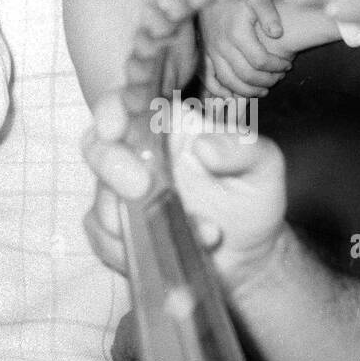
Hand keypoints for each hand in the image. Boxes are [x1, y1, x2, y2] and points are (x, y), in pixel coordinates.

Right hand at [83, 89, 287, 286]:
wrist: (248, 256)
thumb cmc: (252, 198)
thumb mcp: (263, 166)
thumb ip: (241, 148)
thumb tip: (203, 145)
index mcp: (165, 125)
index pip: (126, 103)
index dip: (112, 109)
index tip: (114, 127)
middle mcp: (136, 154)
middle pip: (96, 146)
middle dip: (111, 164)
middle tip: (142, 186)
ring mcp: (122, 194)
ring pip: (99, 196)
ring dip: (139, 218)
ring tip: (202, 233)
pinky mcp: (117, 230)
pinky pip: (101, 236)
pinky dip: (130, 247)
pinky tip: (167, 252)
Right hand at [199, 0, 290, 98]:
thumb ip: (269, 14)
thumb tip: (277, 33)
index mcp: (237, 32)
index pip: (260, 61)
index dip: (277, 67)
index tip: (288, 64)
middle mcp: (222, 44)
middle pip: (245, 75)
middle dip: (266, 81)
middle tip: (279, 78)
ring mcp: (211, 51)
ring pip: (228, 81)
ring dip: (247, 91)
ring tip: (263, 90)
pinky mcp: (205, 52)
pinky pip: (210, 78)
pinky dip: (221, 91)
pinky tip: (233, 96)